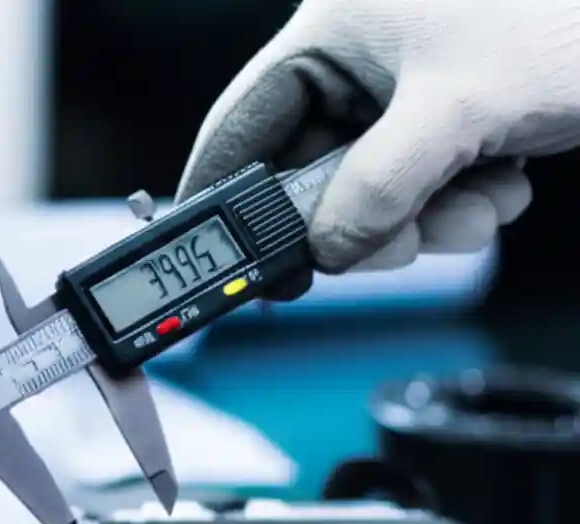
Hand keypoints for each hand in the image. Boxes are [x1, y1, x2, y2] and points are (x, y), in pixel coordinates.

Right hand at [174, 0, 579, 271]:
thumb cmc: (565, 18)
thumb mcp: (458, 111)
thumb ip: (376, 187)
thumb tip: (325, 248)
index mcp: (333, 33)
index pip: (244, 124)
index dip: (224, 194)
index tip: (218, 258)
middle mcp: (360, 61)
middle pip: (310, 172)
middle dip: (357, 219)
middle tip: (391, 244)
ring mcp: (406, 92)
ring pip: (372, 191)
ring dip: (422, 220)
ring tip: (477, 200)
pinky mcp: (449, 117)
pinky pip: (421, 187)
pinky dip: (458, 204)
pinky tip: (501, 182)